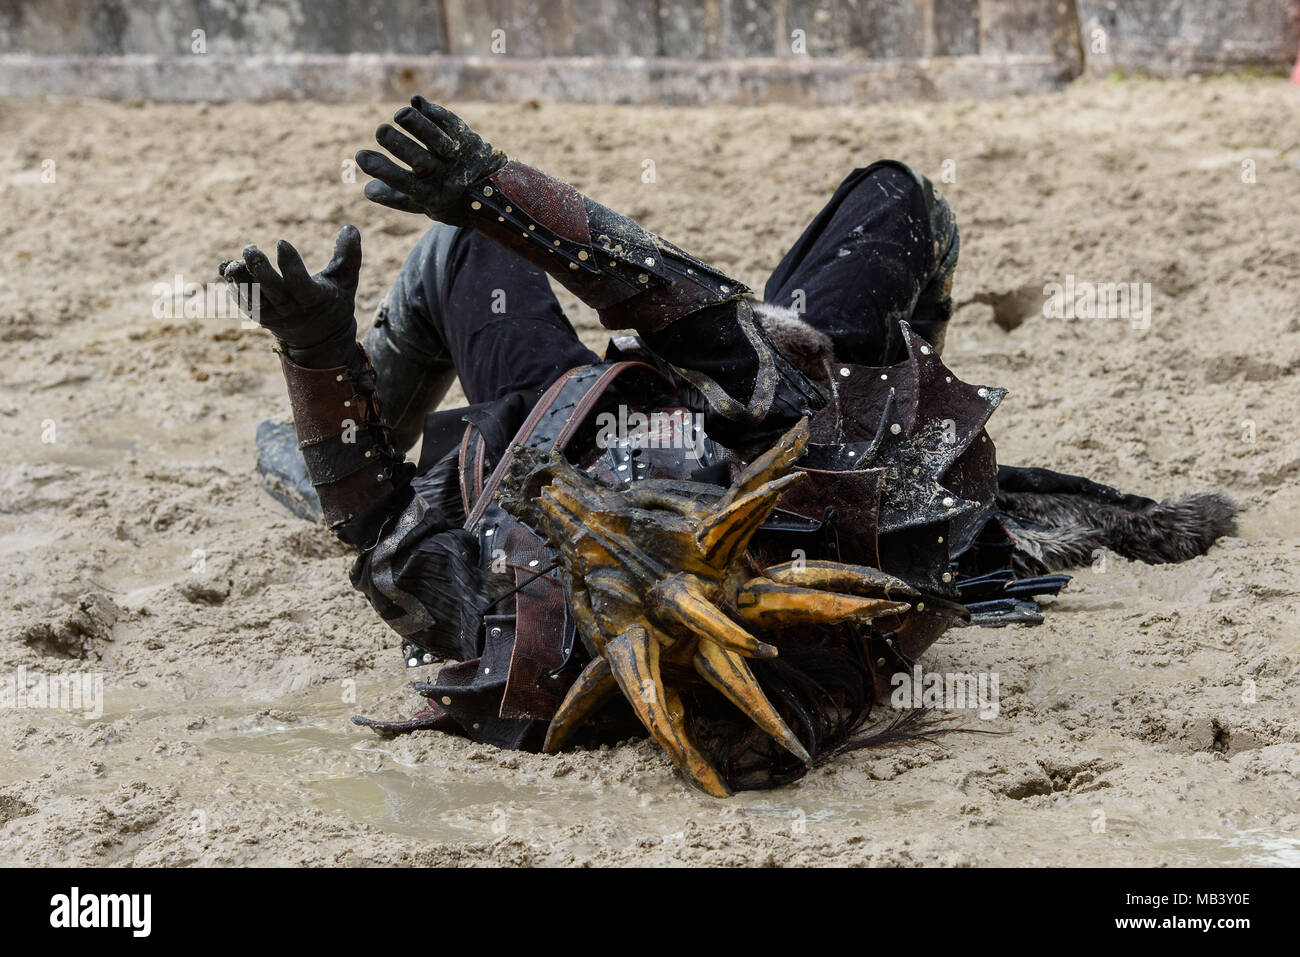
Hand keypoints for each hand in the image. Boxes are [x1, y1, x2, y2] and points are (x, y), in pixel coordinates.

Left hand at [219, 225, 361, 367]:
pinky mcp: (260, 317)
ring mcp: (273, 315)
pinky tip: (227, 268)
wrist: (321, 338)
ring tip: (229, 264)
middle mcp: (291, 309)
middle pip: (270, 291)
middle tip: (249, 250)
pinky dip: (234, 287)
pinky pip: (244, 303)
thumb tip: (350, 227)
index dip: (290, 264)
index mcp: (313, 300)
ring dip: (239, 281)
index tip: (281, 242)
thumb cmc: (335, 302)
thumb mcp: (346, 281)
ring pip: (252, 299)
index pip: (299, 283)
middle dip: (259, 271)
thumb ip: (348, 256)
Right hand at [356, 96, 506, 223]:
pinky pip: (452, 124)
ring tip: (400, 115)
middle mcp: (447, 177)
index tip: (360, 156)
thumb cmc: (449, 198)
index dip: (383, 171)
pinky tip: (417, 101)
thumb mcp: (425, 205)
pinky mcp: (468, 138)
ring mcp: (459, 158)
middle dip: (400, 146)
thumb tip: (367, 190)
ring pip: (440, 141)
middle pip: (422, 162)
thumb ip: (397, 197)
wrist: (496, 192)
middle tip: (380, 131)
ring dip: (419, 126)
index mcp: (433, 197)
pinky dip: (435, 112)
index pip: (405, 184)